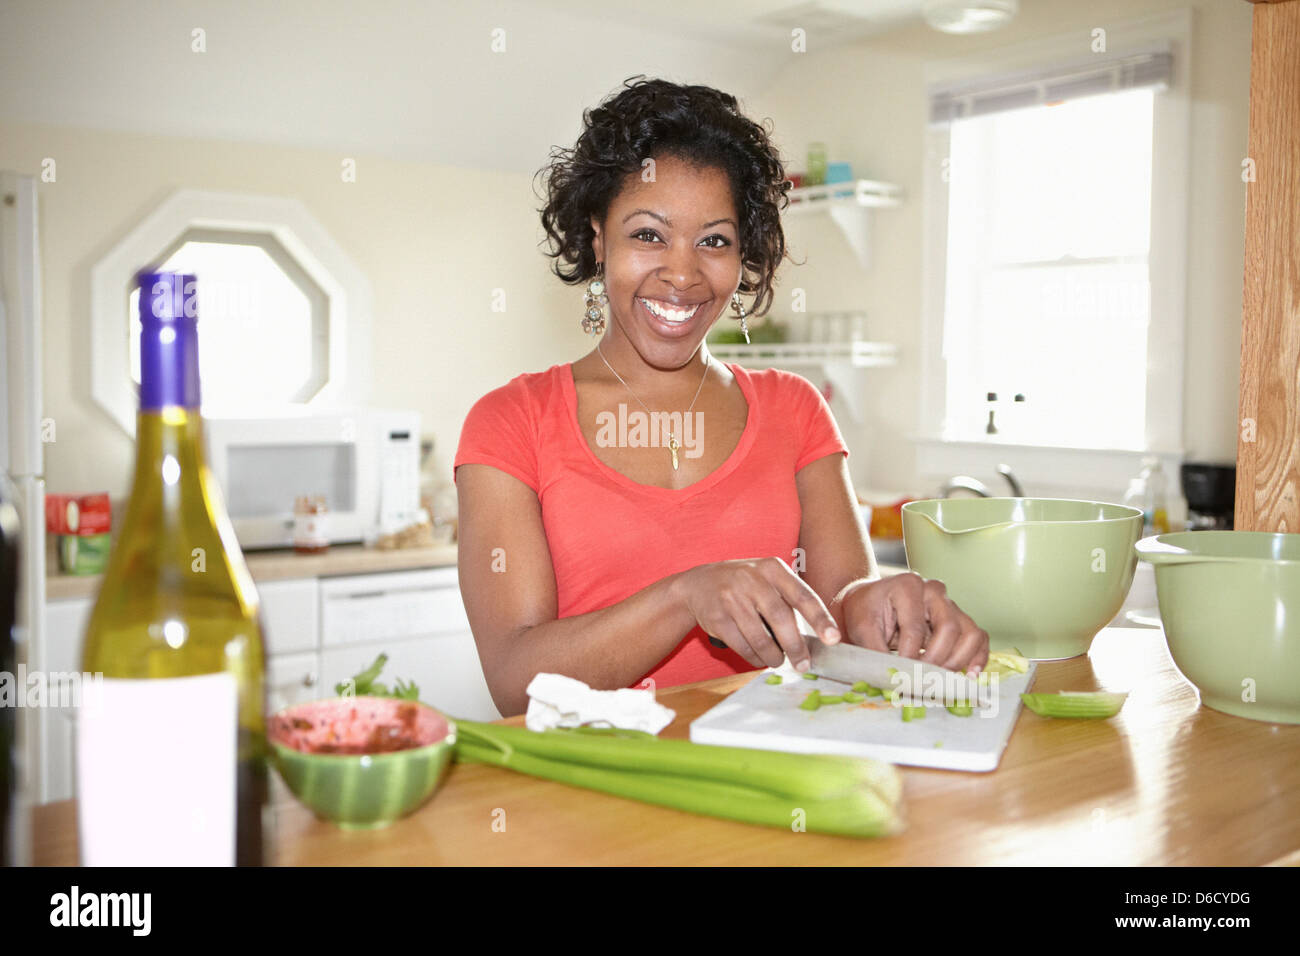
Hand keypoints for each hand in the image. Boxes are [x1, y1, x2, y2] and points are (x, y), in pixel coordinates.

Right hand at [673, 557, 840, 671]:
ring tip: (778, 661)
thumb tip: (816, 636)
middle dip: (795, 646)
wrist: (697, 584)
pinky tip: (759, 658)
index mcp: (772, 568)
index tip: (833, 639)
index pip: (802, 595)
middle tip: (804, 664)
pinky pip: (741, 645)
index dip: (820, 619)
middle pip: (780, 618)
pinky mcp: (716, 617)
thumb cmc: (743, 585)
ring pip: (760, 637)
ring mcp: (731, 597)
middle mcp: (752, 579)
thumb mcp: (766, 579)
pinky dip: (754, 657)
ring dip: (773, 656)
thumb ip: (789, 599)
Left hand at [839, 573, 988, 673]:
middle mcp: (934, 591)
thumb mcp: (861, 627)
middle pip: (949, 628)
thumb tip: (891, 677)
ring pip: (970, 632)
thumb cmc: (865, 612)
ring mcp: (950, 604)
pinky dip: (978, 657)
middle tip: (921, 678)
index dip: (908, 656)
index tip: (899, 673)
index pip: (915, 628)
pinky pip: (978, 637)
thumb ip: (874, 650)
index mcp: (908, 585)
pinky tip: (969, 675)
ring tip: (942, 679)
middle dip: (936, 659)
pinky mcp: (959, 619)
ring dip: (959, 660)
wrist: (871, 602)